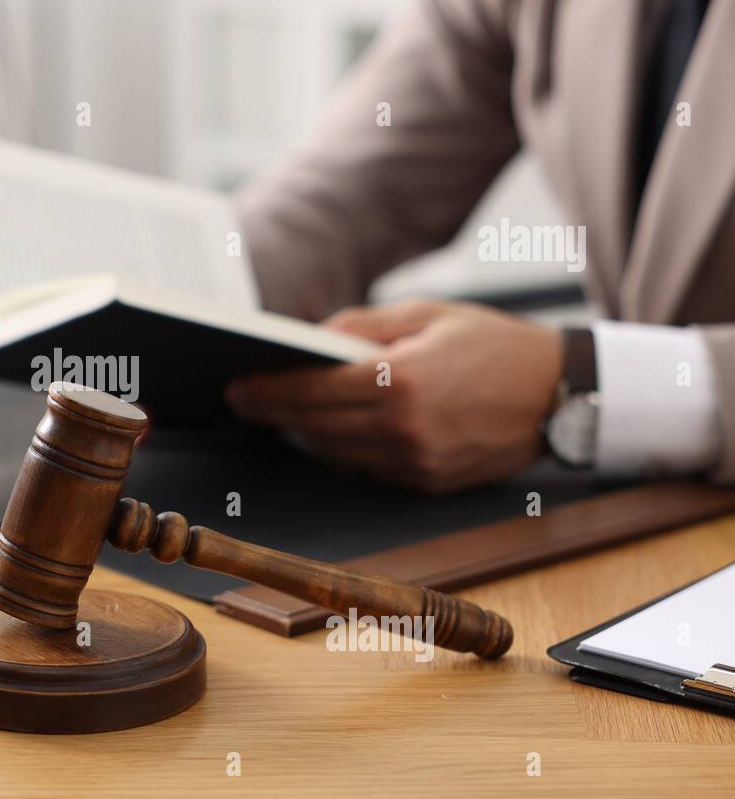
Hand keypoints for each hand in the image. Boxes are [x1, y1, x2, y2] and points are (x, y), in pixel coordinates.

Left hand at [224, 299, 562, 492]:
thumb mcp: (425, 315)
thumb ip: (360, 328)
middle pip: (314, 426)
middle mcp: (404, 428)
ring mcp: (416, 462)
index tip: (238, 388)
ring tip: (281, 411)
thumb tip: (309, 342)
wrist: (560, 394)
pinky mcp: (426, 482)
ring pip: (335, 452)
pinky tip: (329, 430)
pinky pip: (366, 467)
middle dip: (274, 413)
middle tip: (244, 400)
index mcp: (401, 380)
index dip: (268, 391)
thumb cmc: (492, 344)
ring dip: (305, 433)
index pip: (312, 391)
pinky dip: (343, 449)